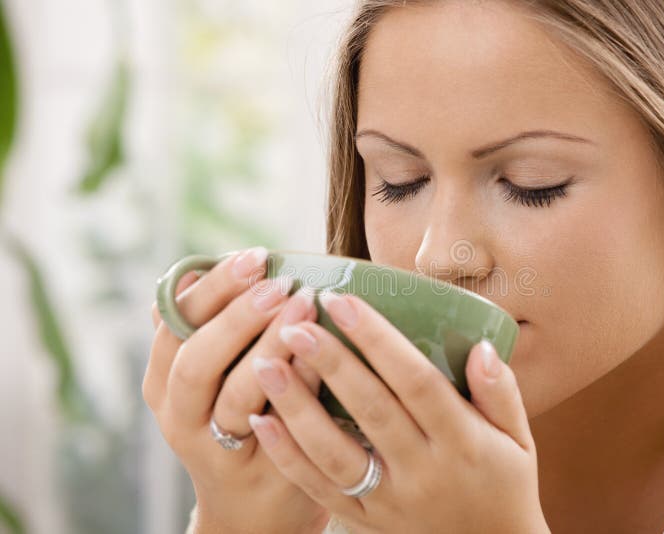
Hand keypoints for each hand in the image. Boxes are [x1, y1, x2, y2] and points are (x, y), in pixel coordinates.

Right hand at [143, 247, 331, 533]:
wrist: (255, 508)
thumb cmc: (237, 418)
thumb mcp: (207, 377)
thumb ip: (202, 330)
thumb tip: (192, 272)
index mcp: (163, 383)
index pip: (174, 325)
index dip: (212, 288)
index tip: (254, 257)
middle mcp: (180, 417)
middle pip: (195, 360)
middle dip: (237, 315)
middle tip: (278, 281)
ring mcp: (219, 449)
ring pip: (236, 395)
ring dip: (270, 344)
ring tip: (304, 303)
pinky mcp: (264, 470)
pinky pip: (283, 423)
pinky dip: (300, 382)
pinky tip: (321, 350)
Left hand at [248, 290, 550, 533]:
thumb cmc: (505, 484)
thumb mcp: (518, 439)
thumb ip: (501, 392)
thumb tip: (480, 345)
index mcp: (462, 441)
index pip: (416, 382)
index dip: (378, 340)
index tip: (344, 302)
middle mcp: (423, 471)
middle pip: (370, 410)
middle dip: (330, 364)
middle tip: (293, 324)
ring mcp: (390, 500)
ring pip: (335, 453)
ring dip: (296, 407)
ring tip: (265, 364)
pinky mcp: (366, 520)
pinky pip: (321, 489)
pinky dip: (288, 456)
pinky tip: (260, 421)